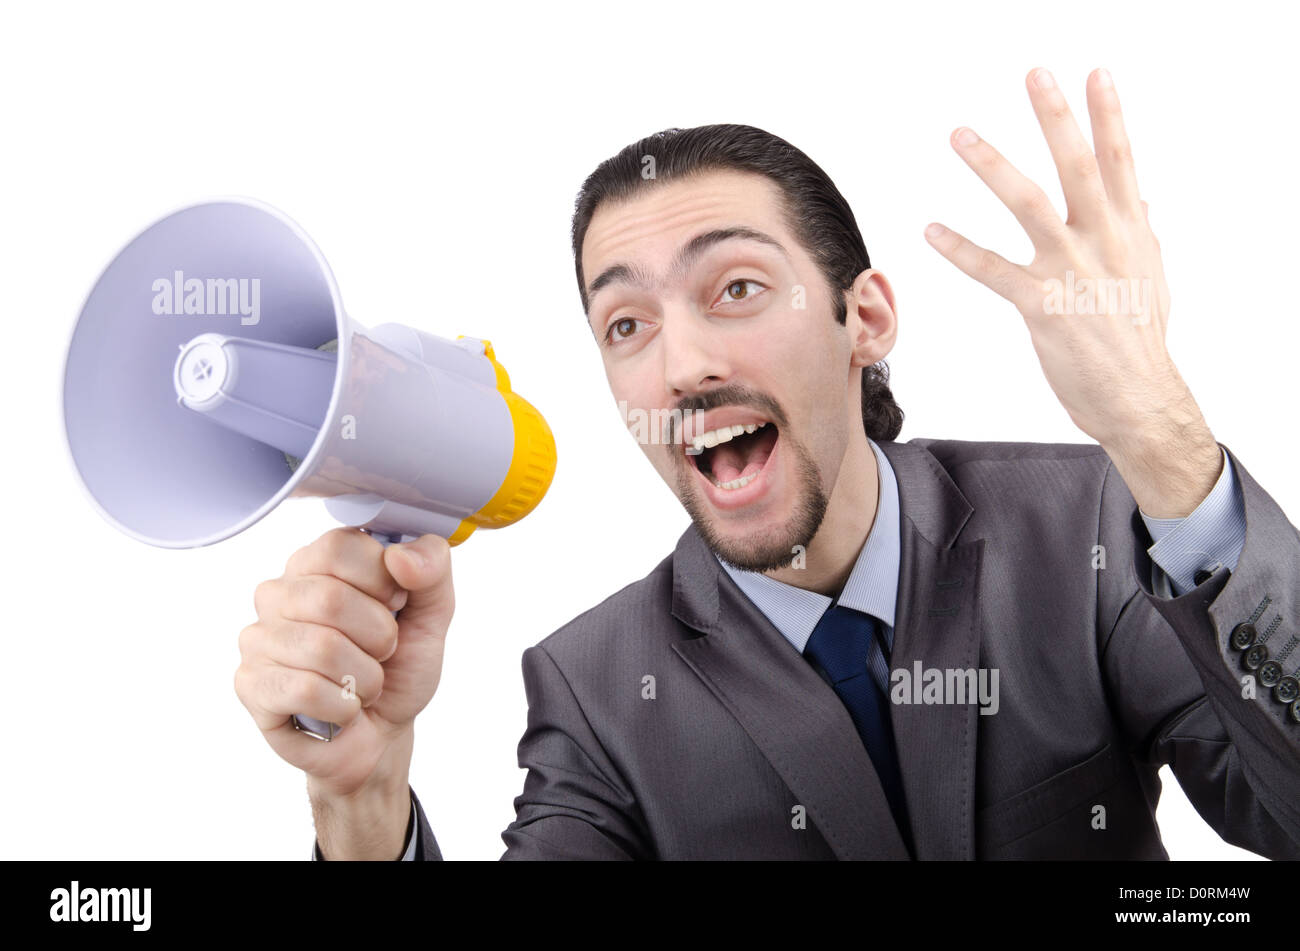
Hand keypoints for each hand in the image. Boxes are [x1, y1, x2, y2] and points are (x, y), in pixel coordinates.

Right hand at [234, 528, 453, 800]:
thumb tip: (400, 555)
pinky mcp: (250, 683)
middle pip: (330, 599)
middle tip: (382, 653)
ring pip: (321, 648)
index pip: (340, 546)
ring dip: (365, 678)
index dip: (382, 582)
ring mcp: (258, 637)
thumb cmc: (399, 668)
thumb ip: (432, 569)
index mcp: (319, 562)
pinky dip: (343, 706)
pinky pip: (304, 690)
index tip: (394, 605)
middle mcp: (279, 592)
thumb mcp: (432, 614)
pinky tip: (342, 709)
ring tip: (364, 684)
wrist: (382, 736)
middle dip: (378, 637)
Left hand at [925, 67, 1219, 515]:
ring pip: (1028, 205)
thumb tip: (1138, 202)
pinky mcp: (1042, 305)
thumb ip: (1139, 236)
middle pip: (1078, 167)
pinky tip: (931, 229)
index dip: (1109, 116)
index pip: (1121, 161)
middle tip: (1035, 75)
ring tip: (962, 134)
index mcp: (1131, 232)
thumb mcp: (1150, 280)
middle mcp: (1104, 242)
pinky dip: (959, 247)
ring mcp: (1072, 271)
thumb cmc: (1140, 342)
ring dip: (992, 166)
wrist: (1139, 399)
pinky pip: (992, 269)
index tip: (1096, 74)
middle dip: (1056, 119)